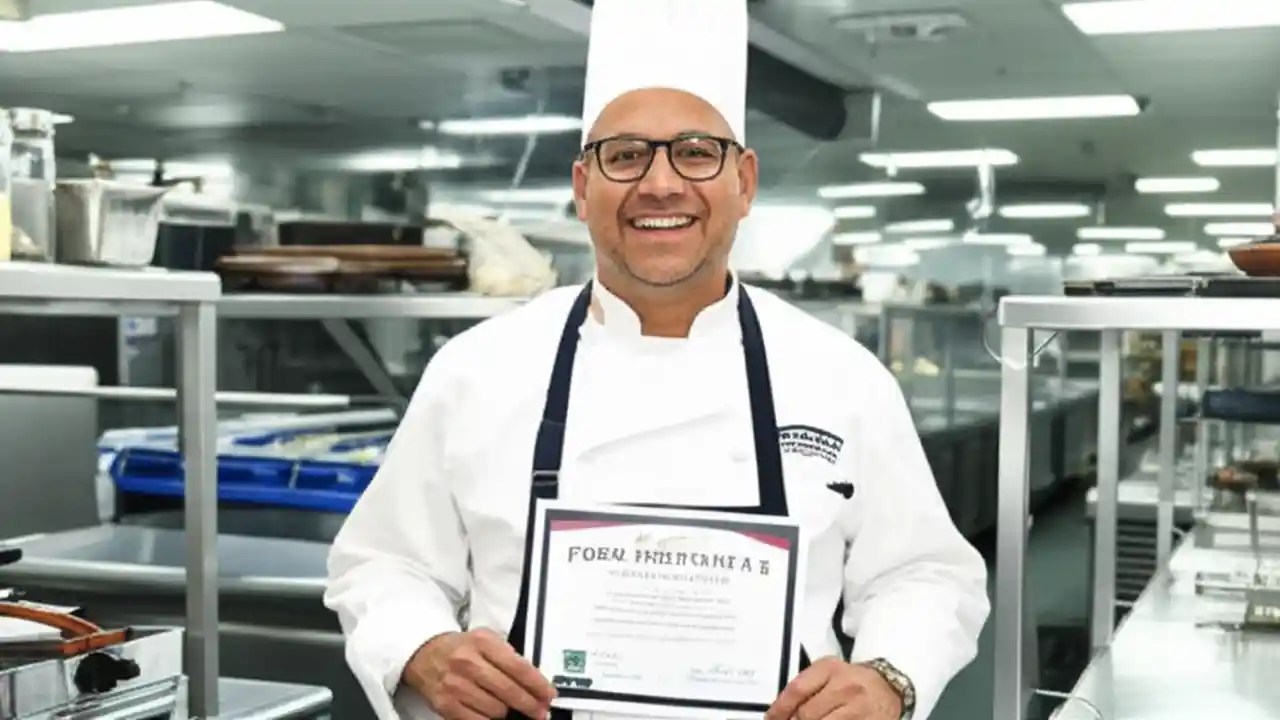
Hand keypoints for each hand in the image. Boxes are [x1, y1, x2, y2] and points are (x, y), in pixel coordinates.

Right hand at [403, 628, 556, 719]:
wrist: (425, 654)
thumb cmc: (462, 648)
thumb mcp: (486, 640)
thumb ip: (509, 656)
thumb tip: (535, 683)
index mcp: (482, 642)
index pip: (518, 666)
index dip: (537, 684)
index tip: (549, 695)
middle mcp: (467, 662)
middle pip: (508, 690)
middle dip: (529, 704)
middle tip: (541, 711)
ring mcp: (455, 685)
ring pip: (495, 709)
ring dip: (508, 712)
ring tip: (511, 709)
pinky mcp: (445, 704)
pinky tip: (495, 716)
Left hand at [765, 657, 901, 719]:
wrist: (890, 688)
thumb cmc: (852, 680)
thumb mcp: (829, 674)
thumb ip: (806, 688)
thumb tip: (781, 713)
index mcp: (830, 669)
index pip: (797, 690)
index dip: (779, 709)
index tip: (771, 719)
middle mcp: (845, 687)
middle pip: (807, 714)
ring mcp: (858, 709)